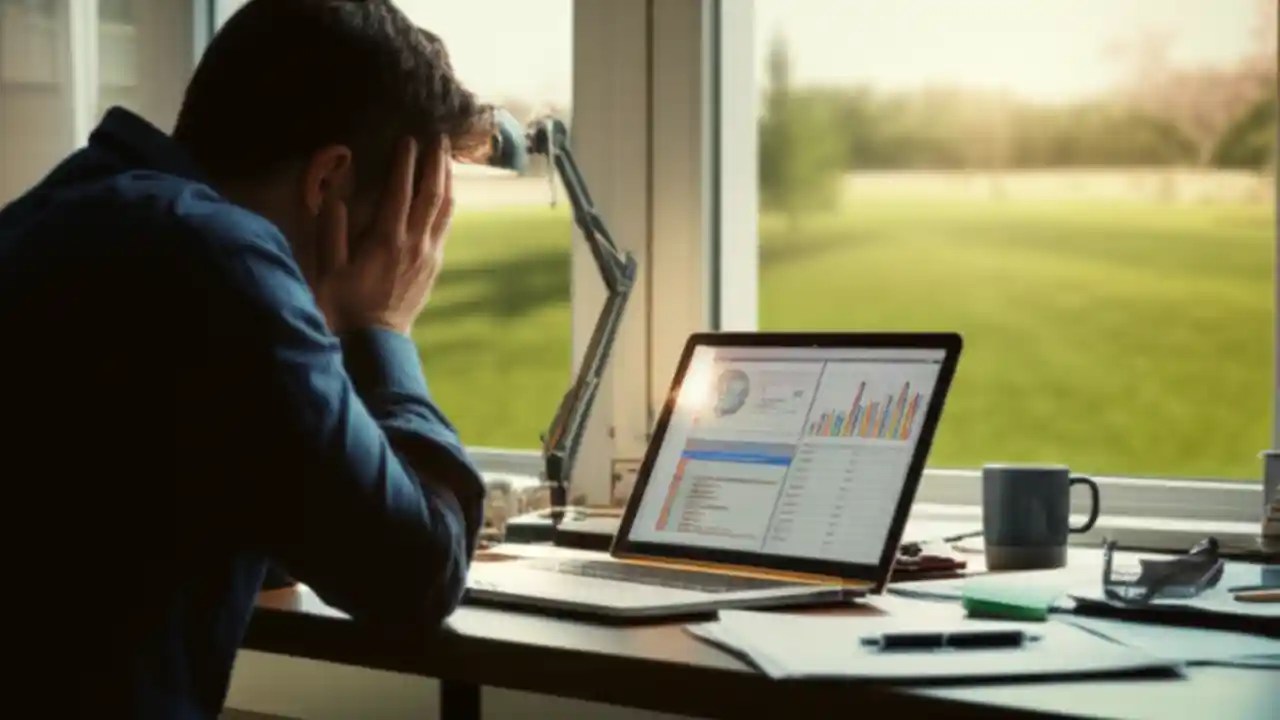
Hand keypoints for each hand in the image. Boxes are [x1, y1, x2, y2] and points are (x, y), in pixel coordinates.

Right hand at [311, 136, 453, 334]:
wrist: (375, 341)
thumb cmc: (345, 305)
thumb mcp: (328, 269)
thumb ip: (331, 229)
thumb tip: (335, 194)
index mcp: (387, 240)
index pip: (401, 191)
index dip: (406, 163)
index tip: (409, 139)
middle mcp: (414, 243)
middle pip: (432, 194)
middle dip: (436, 163)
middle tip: (440, 138)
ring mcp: (428, 254)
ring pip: (445, 209)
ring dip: (448, 180)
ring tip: (448, 157)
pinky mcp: (434, 265)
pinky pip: (445, 226)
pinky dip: (448, 204)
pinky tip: (447, 194)